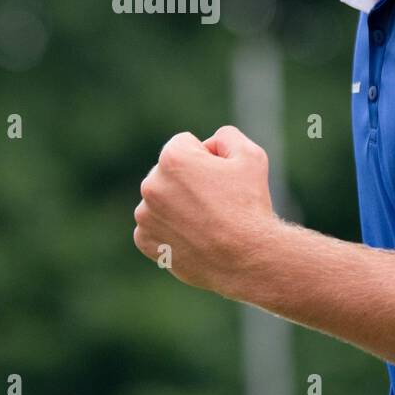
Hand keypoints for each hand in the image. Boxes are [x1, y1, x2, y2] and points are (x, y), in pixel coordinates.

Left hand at [133, 125, 277, 295]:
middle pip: (171, 172)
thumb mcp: (250, 155)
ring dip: (178, 205)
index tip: (222, 180)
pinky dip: (170, 230)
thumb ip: (226, 136)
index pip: (186, 144)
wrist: (246, 259)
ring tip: (206, 222)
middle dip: (189, 181)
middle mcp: (151, 184)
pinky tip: (193, 237)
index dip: (209, 159)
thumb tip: (208, 144)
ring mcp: (145, 215)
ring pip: (162, 199)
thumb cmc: (250, 206)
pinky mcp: (144, 240)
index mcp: (173, 158)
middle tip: (216, 203)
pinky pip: (154, 226)